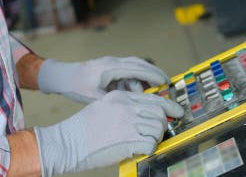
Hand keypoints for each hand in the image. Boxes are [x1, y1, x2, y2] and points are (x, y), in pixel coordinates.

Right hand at [34, 91, 183, 175]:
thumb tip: (145, 113)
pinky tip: (141, 149)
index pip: (154, 98)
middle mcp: (126, 107)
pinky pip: (151, 144)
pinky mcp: (127, 141)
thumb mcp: (103, 106)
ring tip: (146, 141)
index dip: (169, 106)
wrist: (68, 142)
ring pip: (158, 128)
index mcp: (120, 97)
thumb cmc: (83, 128)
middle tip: (160, 132)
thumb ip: (124, 106)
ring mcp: (127, 123)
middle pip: (160, 113)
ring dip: (156, 137)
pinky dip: (150, 149)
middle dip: (164, 125)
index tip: (177, 112)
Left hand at [37, 57, 168, 103]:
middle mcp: (113, 62)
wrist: (62, 76)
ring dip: (143, 78)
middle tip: (167, 83)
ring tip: (152, 90)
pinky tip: (136, 91)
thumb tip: (132, 105)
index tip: (165, 82)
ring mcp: (111, 63)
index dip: (153, 75)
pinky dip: (133, 79)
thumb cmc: (76, 86)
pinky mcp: (108, 67)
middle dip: (153, 73)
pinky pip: (126, 71)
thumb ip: (114, 99)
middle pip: (139, 64)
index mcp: (110, 68)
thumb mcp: (95, 97)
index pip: (137, 68)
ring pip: (133, 67)